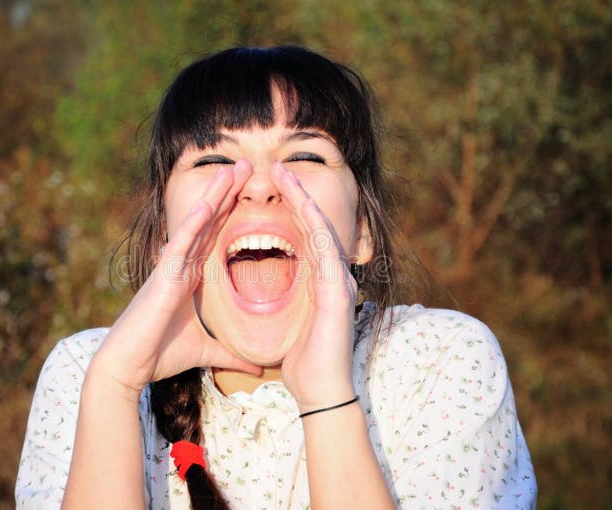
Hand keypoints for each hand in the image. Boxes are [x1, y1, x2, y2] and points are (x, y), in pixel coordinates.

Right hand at [91, 161, 260, 395]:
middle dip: (227, 194)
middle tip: (246, 166)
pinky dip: (195, 222)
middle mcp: (181, 266)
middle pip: (209, 222)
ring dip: (216, 195)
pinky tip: (211, 201)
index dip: (232, 214)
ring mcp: (171, 267)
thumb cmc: (160, 356)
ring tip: (234, 169)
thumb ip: (232, 356)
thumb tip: (260, 368)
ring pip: (197, 224)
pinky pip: (182, 243)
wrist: (128, 367)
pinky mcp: (163, 276)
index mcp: (190, 278)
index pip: (215, 238)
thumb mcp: (207, 353)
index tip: (250, 193)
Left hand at [270, 163, 357, 410]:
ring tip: (283, 173)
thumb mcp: (290, 324)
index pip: (305, 237)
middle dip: (296, 195)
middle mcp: (334, 276)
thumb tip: (273, 296)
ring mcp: (339, 281)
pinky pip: (324, 248)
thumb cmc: (304, 363)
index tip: (273, 190)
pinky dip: (312, 223)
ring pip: (320, 229)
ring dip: (302, 199)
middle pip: (314, 226)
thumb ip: (287, 303)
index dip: (290, 211)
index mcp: (321, 283)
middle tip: (277, 168)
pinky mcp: (337, 291)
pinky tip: (299, 202)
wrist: (320, 392)